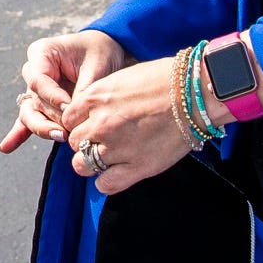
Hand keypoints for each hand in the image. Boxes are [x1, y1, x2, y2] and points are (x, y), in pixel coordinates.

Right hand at [0, 30, 130, 154]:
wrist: (104, 52)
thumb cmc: (99, 53)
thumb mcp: (96, 67)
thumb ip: (82, 91)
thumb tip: (71, 116)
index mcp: (42, 53)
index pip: (39, 80)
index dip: (52, 97)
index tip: (69, 107)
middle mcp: (34, 71)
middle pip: (33, 99)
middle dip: (51, 117)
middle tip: (68, 130)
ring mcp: (35, 89)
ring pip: (30, 113)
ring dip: (42, 128)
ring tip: (59, 137)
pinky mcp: (41, 104)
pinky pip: (27, 120)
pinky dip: (18, 135)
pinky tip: (6, 147)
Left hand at [60, 56, 189, 194]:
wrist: (193, 93)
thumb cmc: (163, 80)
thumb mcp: (122, 79)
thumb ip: (102, 98)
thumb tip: (93, 111)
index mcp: (94, 98)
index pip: (68, 119)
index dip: (80, 124)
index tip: (90, 125)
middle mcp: (99, 124)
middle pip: (75, 143)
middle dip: (85, 143)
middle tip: (103, 141)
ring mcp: (116, 147)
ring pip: (82, 166)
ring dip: (91, 163)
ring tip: (107, 159)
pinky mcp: (137, 166)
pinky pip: (106, 184)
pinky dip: (107, 182)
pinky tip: (117, 172)